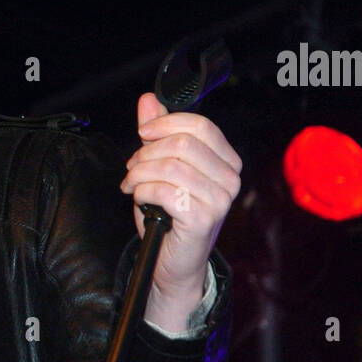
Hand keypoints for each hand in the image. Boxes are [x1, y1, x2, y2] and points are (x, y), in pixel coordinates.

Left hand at [119, 92, 241, 318]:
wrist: (174, 262)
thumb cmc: (170, 215)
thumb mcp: (161, 168)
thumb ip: (157, 134)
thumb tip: (149, 99)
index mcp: (226, 161)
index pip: (200, 126)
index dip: (166, 124)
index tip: (143, 133)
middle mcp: (229, 179)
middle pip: (183, 144)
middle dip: (147, 153)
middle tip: (132, 168)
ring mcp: (220, 200)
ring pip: (171, 167)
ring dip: (140, 174)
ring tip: (132, 185)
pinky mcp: (203, 219)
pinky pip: (165, 192)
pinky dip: (143, 193)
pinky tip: (140, 200)